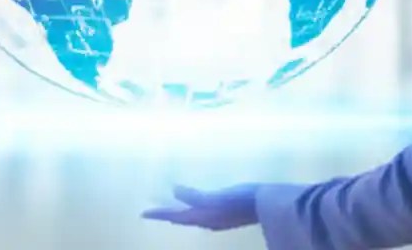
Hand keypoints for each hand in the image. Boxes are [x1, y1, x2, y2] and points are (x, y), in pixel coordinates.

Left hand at [141, 184, 259, 230]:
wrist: (269, 206)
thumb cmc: (240, 200)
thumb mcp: (215, 198)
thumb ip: (194, 196)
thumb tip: (174, 190)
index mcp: (203, 217)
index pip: (175, 216)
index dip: (159, 213)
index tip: (143, 213)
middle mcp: (208, 220)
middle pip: (182, 219)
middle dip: (168, 214)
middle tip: (154, 209)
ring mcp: (218, 218)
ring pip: (193, 217)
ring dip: (181, 211)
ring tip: (172, 205)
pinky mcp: (227, 213)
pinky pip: (204, 211)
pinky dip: (194, 207)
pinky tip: (199, 202)